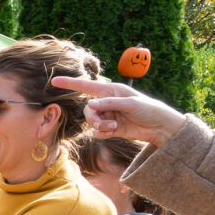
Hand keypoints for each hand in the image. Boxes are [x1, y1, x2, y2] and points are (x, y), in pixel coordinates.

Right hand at [52, 76, 184, 147]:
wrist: (159, 127)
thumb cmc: (149, 109)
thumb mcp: (130, 104)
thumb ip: (109, 104)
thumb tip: (89, 104)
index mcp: (111, 91)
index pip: (86, 86)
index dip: (70, 83)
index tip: (54, 80)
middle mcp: (107, 102)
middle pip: (87, 110)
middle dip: (93, 118)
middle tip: (104, 124)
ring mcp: (108, 115)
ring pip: (91, 122)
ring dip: (100, 127)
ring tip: (113, 128)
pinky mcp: (110, 128)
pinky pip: (97, 132)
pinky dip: (103, 133)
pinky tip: (115, 132)